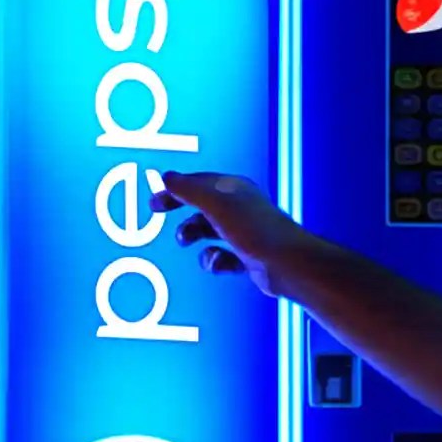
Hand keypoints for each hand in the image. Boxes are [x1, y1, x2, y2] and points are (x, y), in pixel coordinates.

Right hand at [150, 171, 316, 297]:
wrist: (286, 264)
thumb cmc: (254, 229)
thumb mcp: (215, 205)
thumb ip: (189, 190)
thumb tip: (167, 178)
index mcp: (234, 189)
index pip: (199, 182)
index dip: (175, 188)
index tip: (155, 200)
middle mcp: (239, 207)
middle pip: (201, 205)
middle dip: (180, 209)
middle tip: (159, 215)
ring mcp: (244, 232)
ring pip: (208, 232)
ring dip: (194, 235)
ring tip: (188, 242)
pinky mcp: (247, 256)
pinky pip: (220, 257)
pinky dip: (214, 260)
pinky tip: (219, 263)